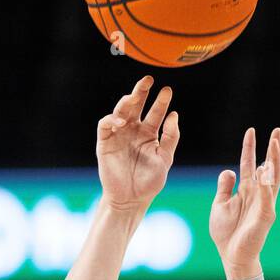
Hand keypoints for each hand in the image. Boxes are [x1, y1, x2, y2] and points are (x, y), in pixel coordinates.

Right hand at [97, 75, 179, 210]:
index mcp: (148, 133)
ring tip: (134, 96)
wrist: (131, 200)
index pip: (155, 112)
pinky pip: (105, 125)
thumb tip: (174, 115)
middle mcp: (133, 130)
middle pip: (136, 105)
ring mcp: (119, 135)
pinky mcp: (105, 143)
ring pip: (121, 111)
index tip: (167, 90)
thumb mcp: (165, 159)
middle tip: (148, 79)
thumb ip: (170, 138)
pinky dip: (112, 120)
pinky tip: (121, 121)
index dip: (160, 101)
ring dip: (126, 101)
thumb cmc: (149, 182)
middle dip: (141, 91)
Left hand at [209, 126, 279, 274]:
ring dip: (274, 160)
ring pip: (272, 178)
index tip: (251, 131)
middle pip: (267, 167)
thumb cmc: (226, 233)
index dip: (249, 148)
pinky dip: (266, 184)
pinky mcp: (266, 216)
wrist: (231, 256)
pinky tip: (265, 169)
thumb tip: (229, 170)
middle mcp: (258, 194)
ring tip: (275, 143)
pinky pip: (267, 197)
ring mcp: (264, 204)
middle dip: (272, 149)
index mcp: (246, 191)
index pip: (249, 164)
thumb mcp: (220, 205)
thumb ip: (225, 187)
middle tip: (277, 130)